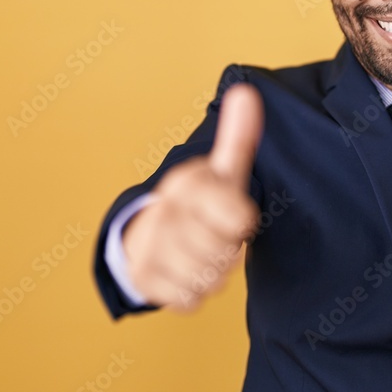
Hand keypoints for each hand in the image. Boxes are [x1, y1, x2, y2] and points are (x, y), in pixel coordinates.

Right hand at [123, 83, 263, 309]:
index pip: (240, 218)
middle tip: (213, 236)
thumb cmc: (199, 202)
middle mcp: (165, 212)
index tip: (231, 214)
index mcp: (188, 183)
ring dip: (212, 273)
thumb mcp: (222, 170)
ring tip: (199, 253)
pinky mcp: (144, 279)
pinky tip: (184, 273)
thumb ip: (239, 137)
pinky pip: (191, 300)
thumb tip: (247, 92)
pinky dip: (194, 293)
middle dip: (226, 251)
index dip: (242, 222)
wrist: (148, 233)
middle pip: (226, 253)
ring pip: (210, 279)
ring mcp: (151, 246)